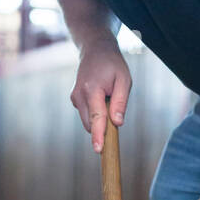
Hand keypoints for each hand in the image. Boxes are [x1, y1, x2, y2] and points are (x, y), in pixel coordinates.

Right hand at [70, 38, 131, 152]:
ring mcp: (75, 98)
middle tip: (115, 108)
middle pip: (91, 123)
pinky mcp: (75, 100)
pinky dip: (96, 113)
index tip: (98, 149)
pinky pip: (88, 115)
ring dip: (100, 118)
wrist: (95, 50)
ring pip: (89, 121)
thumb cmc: (112, 64)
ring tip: (108, 96)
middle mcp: (79, 95)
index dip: (98, 135)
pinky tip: (101, 96)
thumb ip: (121, 102)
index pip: (97, 117)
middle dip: (103, 126)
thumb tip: (118, 123)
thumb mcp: (124, 79)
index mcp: (92, 89)